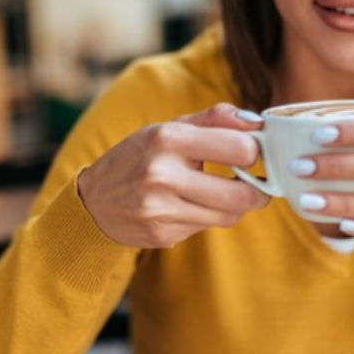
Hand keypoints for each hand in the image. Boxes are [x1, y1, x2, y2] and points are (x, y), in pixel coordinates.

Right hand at [78, 103, 270, 248]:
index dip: (255, 152)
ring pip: (228, 216)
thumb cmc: (140, 157)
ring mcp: (160, 209)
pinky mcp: (162, 234)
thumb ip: (215, 119)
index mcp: (167, 138)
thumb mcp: (170, 128)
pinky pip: (206, 227)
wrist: (94, 200)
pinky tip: (192, 205)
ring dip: (235, 205)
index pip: (239, 148)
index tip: (253, 153)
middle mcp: (162, 175)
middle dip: (258, 190)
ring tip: (224, 191)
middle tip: (259, 184)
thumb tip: (257, 122)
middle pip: (241, 194)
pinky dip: (208, 216)